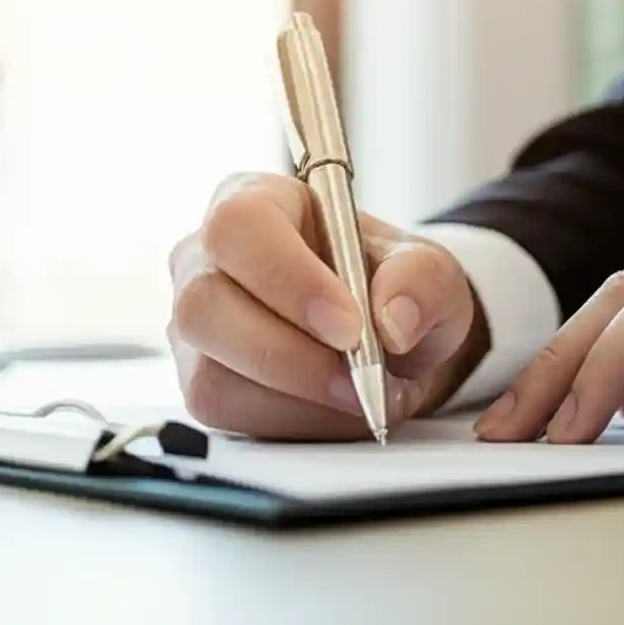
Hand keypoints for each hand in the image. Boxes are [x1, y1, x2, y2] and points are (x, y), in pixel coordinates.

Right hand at [168, 173, 485, 439]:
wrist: (384, 337)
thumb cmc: (389, 285)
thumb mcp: (428, 270)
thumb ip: (421, 281)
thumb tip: (391, 321)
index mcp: (254, 200)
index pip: (239, 226)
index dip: (286, 278)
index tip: (348, 326)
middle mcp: (205, 259)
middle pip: (203, 305)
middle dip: (288, 356)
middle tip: (358, 379)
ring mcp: (195, 327)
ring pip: (210, 375)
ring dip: (297, 400)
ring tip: (361, 396)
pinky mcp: (200, 383)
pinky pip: (226, 415)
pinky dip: (291, 424)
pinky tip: (332, 409)